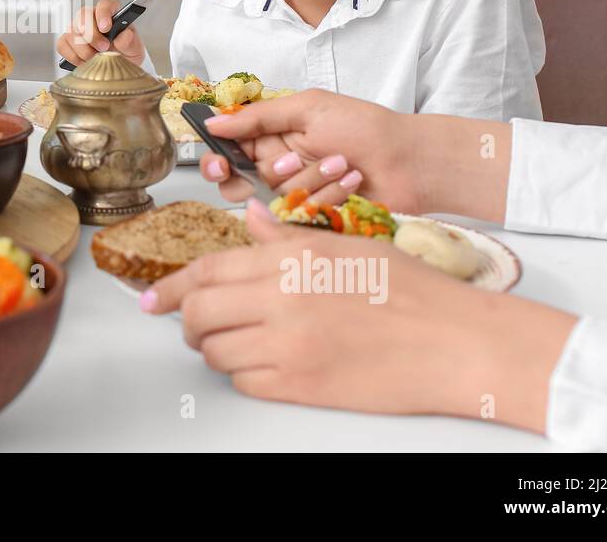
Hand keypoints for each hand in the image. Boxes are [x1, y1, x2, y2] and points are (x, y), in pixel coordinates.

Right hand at [56, 0, 144, 66]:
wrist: (116, 67)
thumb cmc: (125, 53)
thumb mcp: (134, 49)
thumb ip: (130, 42)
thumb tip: (125, 35)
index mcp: (110, 13)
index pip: (104, 5)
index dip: (103, 14)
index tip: (106, 27)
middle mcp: (91, 17)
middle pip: (83, 15)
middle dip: (92, 35)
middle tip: (104, 48)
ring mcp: (76, 28)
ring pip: (72, 32)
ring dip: (84, 50)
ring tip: (96, 59)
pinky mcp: (66, 41)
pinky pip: (62, 45)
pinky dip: (73, 56)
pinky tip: (84, 62)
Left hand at [143, 201, 573, 429]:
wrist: (455, 341)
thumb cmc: (412, 291)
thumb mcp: (347, 247)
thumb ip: (288, 237)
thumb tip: (251, 221)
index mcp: (289, 257)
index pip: (207, 270)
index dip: (170, 286)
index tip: (151, 297)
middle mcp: (279, 298)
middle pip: (198, 313)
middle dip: (187, 320)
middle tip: (193, 325)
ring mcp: (287, 345)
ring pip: (215, 352)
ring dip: (215, 349)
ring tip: (236, 343)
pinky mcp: (299, 385)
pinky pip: (244, 382)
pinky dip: (243, 375)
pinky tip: (265, 364)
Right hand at [198, 89, 424, 210]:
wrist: (409, 161)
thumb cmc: (365, 128)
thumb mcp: (309, 109)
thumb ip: (258, 117)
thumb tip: (214, 121)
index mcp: (272, 137)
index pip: (227, 152)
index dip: (219, 160)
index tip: (222, 162)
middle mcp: (278, 167)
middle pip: (240, 183)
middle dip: (267, 173)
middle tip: (293, 162)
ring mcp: (296, 195)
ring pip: (275, 198)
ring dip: (310, 179)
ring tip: (341, 163)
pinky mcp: (314, 219)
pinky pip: (301, 216)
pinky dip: (327, 196)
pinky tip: (351, 183)